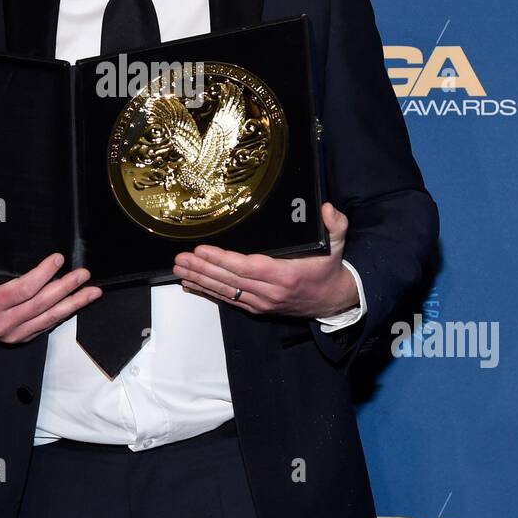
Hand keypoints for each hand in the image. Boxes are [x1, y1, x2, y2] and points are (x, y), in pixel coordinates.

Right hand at [0, 254, 101, 345]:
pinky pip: (44, 326)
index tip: (58, 258)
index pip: (25, 289)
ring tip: (92, 292)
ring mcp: (13, 335)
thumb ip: (3, 275)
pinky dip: (61, 314)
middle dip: (67, 288)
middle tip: (83, 274)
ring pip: (49, 318)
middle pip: (42, 304)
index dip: (44, 273)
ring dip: (74, 304)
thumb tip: (34, 263)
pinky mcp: (18, 340)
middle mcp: (4, 324)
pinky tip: (75, 305)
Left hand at [172, 203, 356, 319]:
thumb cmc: (329, 269)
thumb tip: (327, 208)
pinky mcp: (258, 308)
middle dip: (202, 269)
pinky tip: (191, 285)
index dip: (222, 260)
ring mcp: (262, 302)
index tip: (202, 250)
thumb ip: (336, 225)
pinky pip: (229, 300)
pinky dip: (208, 292)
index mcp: (285, 275)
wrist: (333, 300)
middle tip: (180, 260)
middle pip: (230, 280)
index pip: (247, 267)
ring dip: (200, 281)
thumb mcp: (337, 244)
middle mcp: (270, 292)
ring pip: (225, 291)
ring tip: (179, 270)